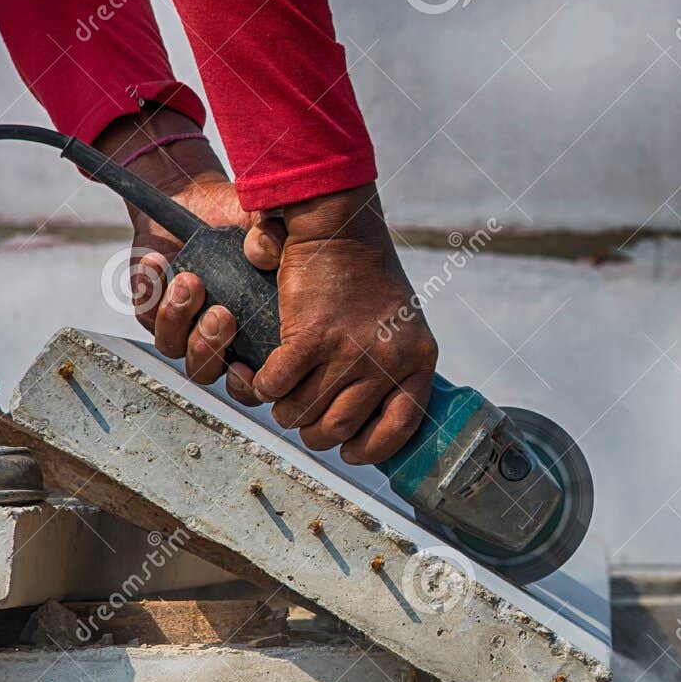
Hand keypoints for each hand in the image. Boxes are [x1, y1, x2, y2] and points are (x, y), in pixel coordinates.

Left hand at [96, 108, 283, 403]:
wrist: (198, 200)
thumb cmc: (239, 225)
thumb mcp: (267, 231)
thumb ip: (275, 242)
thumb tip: (264, 254)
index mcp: (251, 337)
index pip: (250, 383)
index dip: (246, 384)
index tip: (243, 365)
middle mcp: (216, 340)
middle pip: (206, 370)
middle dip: (209, 347)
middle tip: (221, 314)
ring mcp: (181, 327)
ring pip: (172, 347)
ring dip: (178, 319)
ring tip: (189, 281)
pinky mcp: (150, 308)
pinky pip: (146, 313)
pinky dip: (151, 290)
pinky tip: (159, 263)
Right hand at [251, 184, 437, 463]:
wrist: (342, 228)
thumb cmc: (367, 276)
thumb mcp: (402, 324)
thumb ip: (394, 365)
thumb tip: (374, 418)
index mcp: (418, 360)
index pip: (400, 427)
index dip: (370, 449)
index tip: (350, 452)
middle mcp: (389, 361)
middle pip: (342, 426)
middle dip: (315, 433)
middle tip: (304, 420)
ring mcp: (350, 351)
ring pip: (305, 412)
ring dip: (285, 412)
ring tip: (281, 401)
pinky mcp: (311, 337)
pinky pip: (277, 385)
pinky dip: (263, 386)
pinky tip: (262, 377)